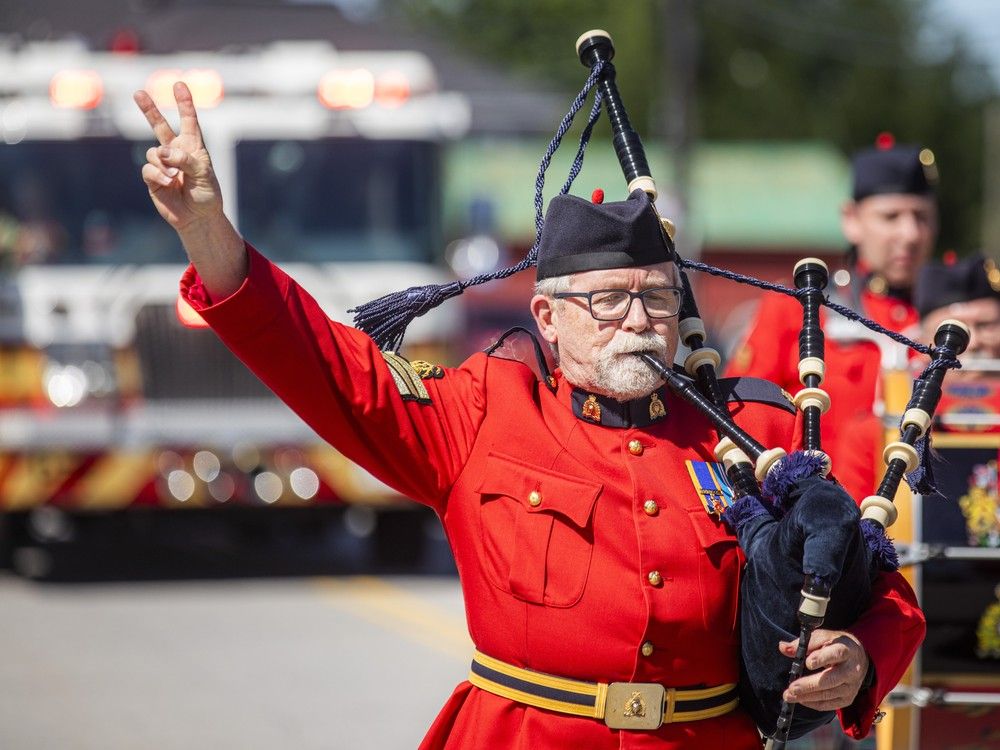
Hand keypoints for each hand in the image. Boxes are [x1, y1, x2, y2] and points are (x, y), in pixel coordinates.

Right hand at [134, 82, 222, 230]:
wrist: (198, 218)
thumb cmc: (206, 195)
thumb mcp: (203, 175)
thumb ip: (184, 159)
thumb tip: (160, 151)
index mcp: (193, 147)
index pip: (189, 121)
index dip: (184, 103)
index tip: (180, 84)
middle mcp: (176, 151)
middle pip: (160, 126)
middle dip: (149, 109)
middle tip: (139, 93)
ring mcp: (163, 164)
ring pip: (153, 152)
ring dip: (163, 163)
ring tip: (175, 178)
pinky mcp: (152, 177)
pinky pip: (148, 168)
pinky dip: (158, 174)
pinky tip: (169, 183)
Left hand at [779, 629, 869, 710]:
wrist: (857, 657)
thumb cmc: (834, 645)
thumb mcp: (822, 638)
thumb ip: (803, 643)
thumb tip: (783, 647)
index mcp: (846, 650)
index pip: (836, 653)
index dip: (823, 658)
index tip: (808, 663)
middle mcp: (852, 669)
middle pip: (831, 679)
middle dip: (810, 684)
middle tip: (792, 687)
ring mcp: (851, 686)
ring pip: (829, 694)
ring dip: (807, 696)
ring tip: (789, 695)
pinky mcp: (848, 698)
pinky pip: (830, 704)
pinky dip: (813, 703)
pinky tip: (800, 700)